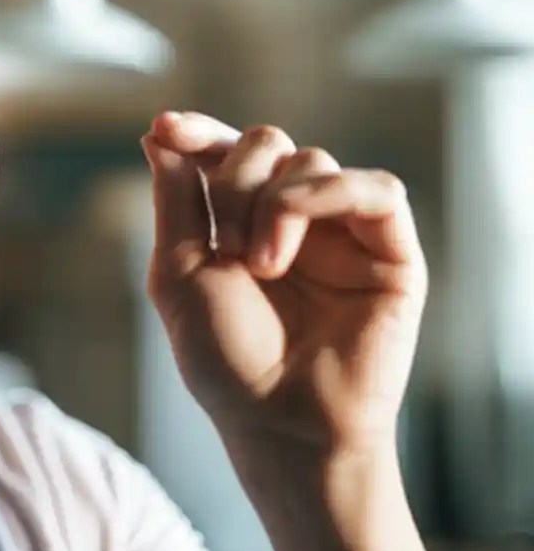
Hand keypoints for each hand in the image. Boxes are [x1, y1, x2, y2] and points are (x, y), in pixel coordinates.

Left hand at [140, 112, 428, 455]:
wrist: (278, 422)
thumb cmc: (225, 359)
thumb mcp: (177, 274)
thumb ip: (173, 201)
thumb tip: (159, 133)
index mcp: (241, 220)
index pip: (224, 151)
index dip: (197, 133)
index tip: (164, 128)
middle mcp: (294, 218)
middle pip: (266, 142)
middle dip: (232, 181)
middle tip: (224, 245)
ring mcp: (342, 232)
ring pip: (312, 159)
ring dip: (271, 203)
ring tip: (259, 267)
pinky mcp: (391, 251)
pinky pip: (376, 188)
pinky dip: (326, 197)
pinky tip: (285, 250)